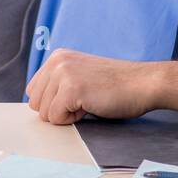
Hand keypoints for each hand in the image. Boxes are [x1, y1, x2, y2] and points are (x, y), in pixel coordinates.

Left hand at [25, 48, 177, 124]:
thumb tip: (37, 105)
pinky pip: (56, 118)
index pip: (34, 91)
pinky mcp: (71, 89)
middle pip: (36, 104)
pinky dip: (73, 120)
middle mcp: (56, 61)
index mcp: (57, 57)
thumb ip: (58, 84)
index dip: (54, 102)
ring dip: (66, 115)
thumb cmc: (116, 86)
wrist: (143, 83)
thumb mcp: (80, 76)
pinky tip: (91, 105)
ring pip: (44, 113)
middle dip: (58, 110)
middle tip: (85, 100)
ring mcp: (63, 73)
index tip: (77, 96)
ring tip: (89, 101)